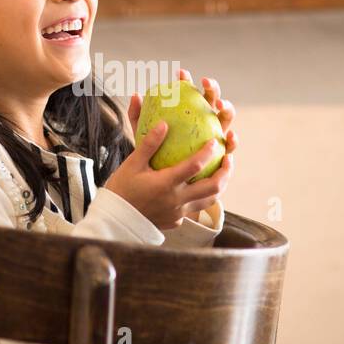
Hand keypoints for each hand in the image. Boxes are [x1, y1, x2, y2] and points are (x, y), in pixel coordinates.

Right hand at [106, 70, 236, 229]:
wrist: (114, 220)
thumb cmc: (121, 189)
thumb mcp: (132, 164)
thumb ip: (148, 144)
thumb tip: (163, 123)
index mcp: (166, 184)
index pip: (195, 166)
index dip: (208, 152)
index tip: (215, 141)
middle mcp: (177, 200)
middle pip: (213, 187)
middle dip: (225, 172)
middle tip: (228, 158)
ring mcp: (178, 213)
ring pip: (209, 201)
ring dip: (219, 186)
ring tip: (221, 172)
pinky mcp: (176, 221)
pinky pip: (195, 209)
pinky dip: (202, 197)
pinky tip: (199, 187)